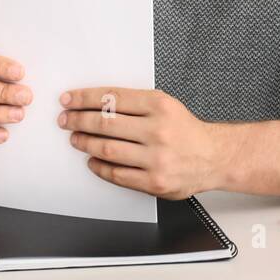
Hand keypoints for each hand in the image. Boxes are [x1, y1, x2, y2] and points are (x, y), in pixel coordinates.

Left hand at [58, 87, 229, 199]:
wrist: (214, 157)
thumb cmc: (185, 130)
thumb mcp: (165, 104)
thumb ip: (134, 103)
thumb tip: (95, 103)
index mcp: (159, 106)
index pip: (111, 98)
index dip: (84, 98)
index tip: (68, 100)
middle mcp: (158, 131)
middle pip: (105, 123)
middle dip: (78, 120)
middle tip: (66, 120)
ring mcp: (156, 158)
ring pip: (107, 149)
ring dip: (85, 143)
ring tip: (76, 138)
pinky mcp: (154, 182)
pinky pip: (117, 174)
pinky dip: (99, 167)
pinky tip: (92, 160)